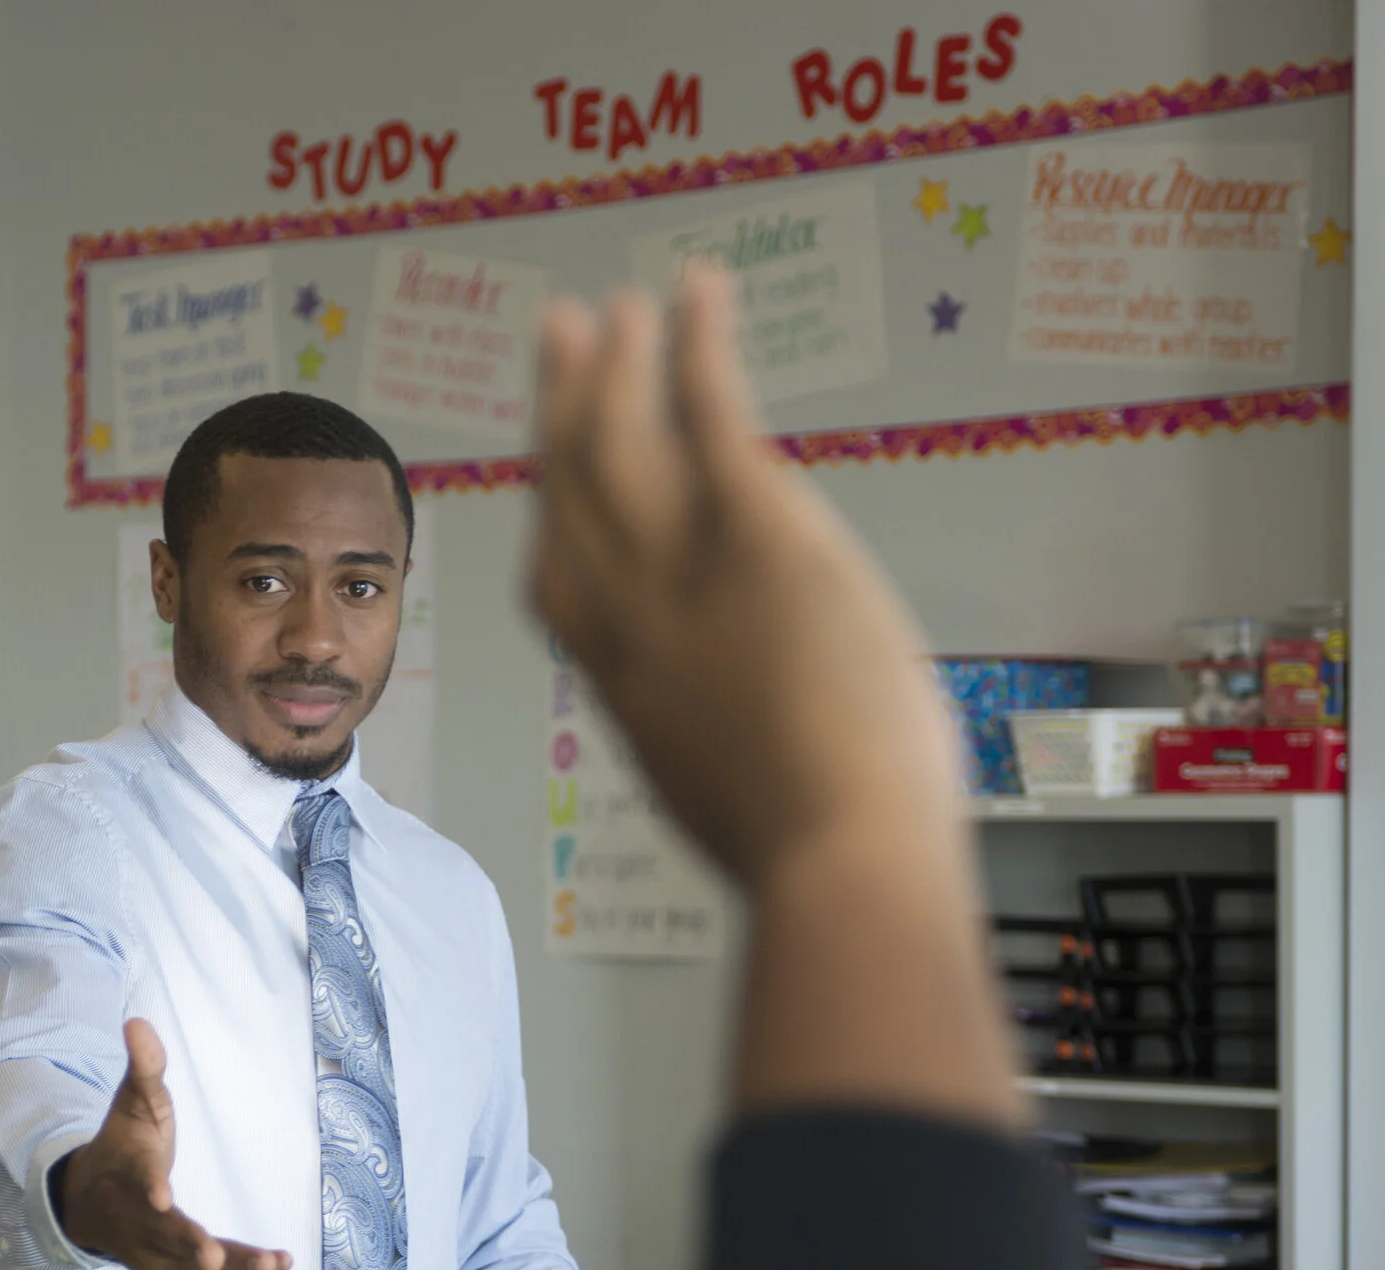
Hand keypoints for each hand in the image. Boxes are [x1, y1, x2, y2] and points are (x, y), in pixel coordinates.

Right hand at [55, 1020, 294, 1269]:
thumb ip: (144, 1067)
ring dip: (229, 1263)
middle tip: (211, 1255)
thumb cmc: (122, 1144)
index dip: (150, 1188)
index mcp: (128, 1173)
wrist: (87, 1202)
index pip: (137, 1179)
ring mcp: (150, 1248)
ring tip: (268, 1264)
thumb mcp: (133, 1102)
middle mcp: (137, 1216)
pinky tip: (280, 1263)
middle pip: (163, 1231)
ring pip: (188, 1259)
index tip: (161, 1197)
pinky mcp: (168, 1267)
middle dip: (186, 1241)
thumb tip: (137, 1021)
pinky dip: (242, 1268)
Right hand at [530, 264, 962, 890]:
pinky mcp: (757, 534)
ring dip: (615, 364)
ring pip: (619, 441)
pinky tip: (694, 294)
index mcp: (620, 684)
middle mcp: (627, 616)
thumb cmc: (807, 854)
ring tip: (619, 306)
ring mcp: (683, 572)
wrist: (834, 860)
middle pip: (570, 486)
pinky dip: (697, 347)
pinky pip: (710, 416)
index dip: (551, 502)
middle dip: (563, 402)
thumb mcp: (725, 792)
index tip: (550, 460)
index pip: (560, 576)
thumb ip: (713, 740)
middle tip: (560, 335)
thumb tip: (748, 745)